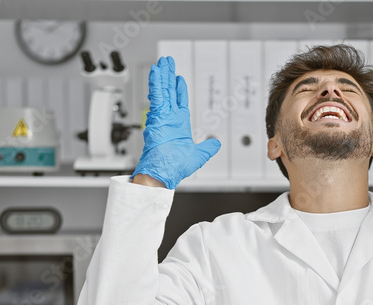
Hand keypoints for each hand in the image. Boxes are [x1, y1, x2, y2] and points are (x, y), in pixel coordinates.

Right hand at [130, 56, 220, 189]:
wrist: (162, 173)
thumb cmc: (175, 167)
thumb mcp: (198, 155)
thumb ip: (208, 147)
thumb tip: (216, 143)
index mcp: (178, 124)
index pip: (179, 101)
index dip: (179, 89)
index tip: (179, 78)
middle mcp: (169, 118)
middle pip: (169, 91)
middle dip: (168, 76)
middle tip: (167, 63)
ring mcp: (161, 116)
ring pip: (162, 90)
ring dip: (162, 75)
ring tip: (162, 62)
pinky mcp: (156, 116)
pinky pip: (157, 96)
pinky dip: (156, 83)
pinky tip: (156, 72)